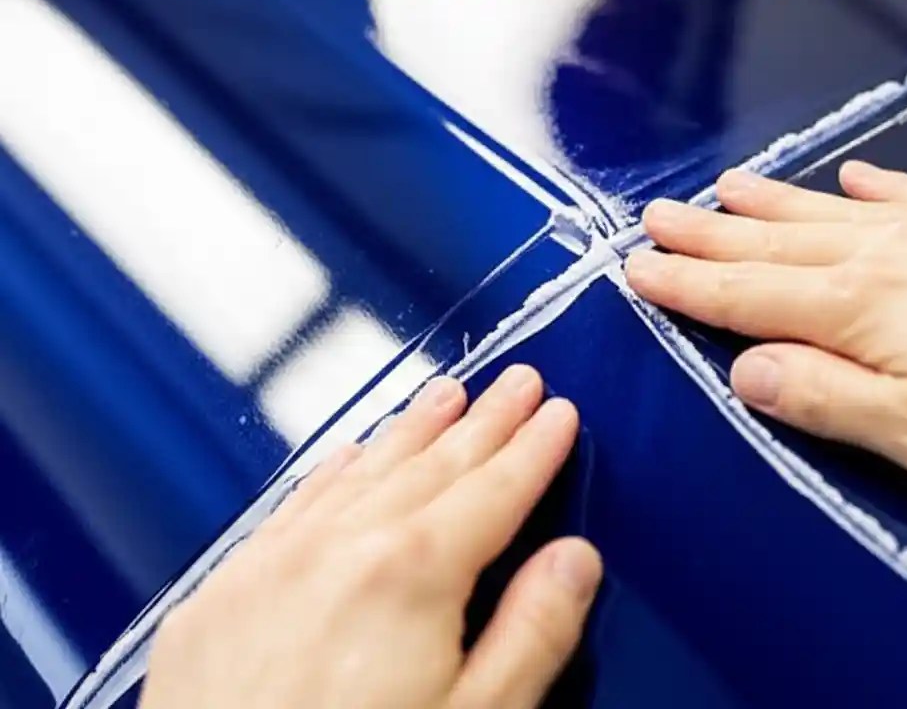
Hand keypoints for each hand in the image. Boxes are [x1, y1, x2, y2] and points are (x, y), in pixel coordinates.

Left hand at [140, 366, 600, 708]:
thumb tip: (574, 561)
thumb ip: (532, 635)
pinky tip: (349, 454)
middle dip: (484, 423)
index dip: (533, 450)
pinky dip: (332, 471)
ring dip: (411, 431)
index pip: (493, 491)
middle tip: (518, 384)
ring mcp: (270, 566)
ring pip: (359, 472)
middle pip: (431, 466)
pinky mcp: (220, 595)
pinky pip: (290, 506)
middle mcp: (337, 549)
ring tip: (447, 395)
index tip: (557, 417)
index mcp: (410, 575)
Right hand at [626, 163, 906, 508]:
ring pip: (833, 210)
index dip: (688, 287)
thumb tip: (745, 371)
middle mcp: (889, 256)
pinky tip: (856, 176)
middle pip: (778, 244)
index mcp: (858, 313)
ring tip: (726, 189)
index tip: (637, 269)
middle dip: (711, 236)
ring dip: (773, 203)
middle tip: (656, 218)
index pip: (748, 298)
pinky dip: (874, 185)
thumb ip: (827, 400)